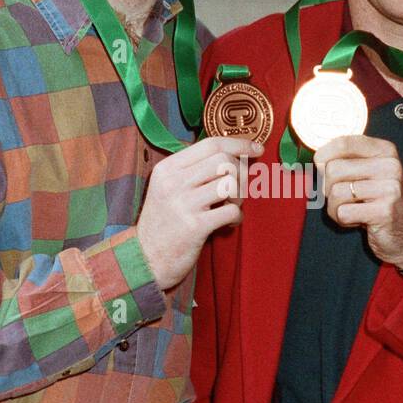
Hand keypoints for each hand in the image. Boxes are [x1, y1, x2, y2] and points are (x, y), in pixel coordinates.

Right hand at [137, 135, 262, 290]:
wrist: (145, 258)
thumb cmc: (164, 222)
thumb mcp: (167, 188)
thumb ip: (193, 170)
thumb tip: (235, 154)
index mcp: (167, 168)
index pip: (211, 144)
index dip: (239, 144)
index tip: (257, 148)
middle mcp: (174, 182)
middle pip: (224, 161)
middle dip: (241, 173)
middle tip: (238, 189)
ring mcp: (184, 204)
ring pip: (230, 183)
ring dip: (240, 195)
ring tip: (231, 206)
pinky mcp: (195, 226)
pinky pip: (232, 211)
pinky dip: (237, 216)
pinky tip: (229, 223)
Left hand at [313, 134, 402, 268]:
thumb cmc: (383, 202)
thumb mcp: (372, 173)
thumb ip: (349, 160)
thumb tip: (317, 157)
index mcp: (385, 151)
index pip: (344, 143)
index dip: (323, 155)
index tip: (319, 166)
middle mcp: (389, 166)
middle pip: (333, 169)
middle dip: (328, 188)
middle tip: (342, 198)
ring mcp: (389, 188)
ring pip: (335, 192)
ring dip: (335, 207)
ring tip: (352, 210)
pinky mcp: (384, 211)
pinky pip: (343, 213)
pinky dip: (344, 221)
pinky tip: (358, 220)